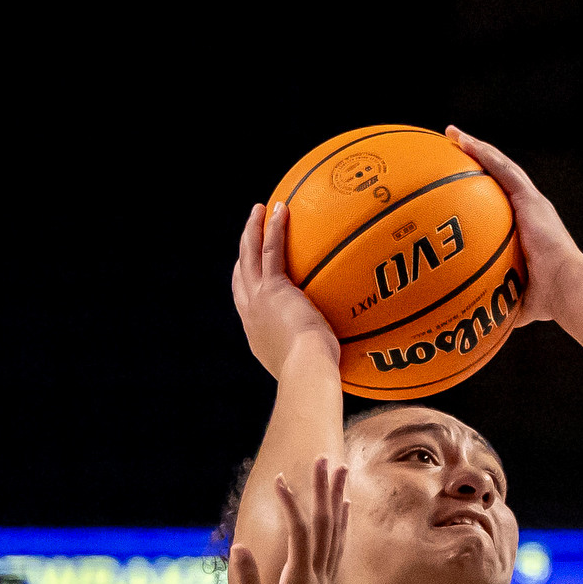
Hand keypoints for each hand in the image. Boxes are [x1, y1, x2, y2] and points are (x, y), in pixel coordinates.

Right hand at [227, 459, 347, 583]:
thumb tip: (241, 547)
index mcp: (300, 582)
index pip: (301, 533)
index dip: (292, 505)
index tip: (281, 480)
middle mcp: (319, 577)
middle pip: (327, 525)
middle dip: (325, 491)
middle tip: (326, 459)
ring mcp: (327, 582)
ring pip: (337, 533)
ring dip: (338, 501)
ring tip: (340, 472)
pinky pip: (340, 549)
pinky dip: (343, 526)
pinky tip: (345, 512)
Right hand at [232, 202, 340, 377]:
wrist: (307, 370)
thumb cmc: (316, 375)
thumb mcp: (311, 363)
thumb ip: (318, 354)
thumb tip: (340, 357)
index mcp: (257, 332)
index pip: (245, 300)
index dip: (245, 280)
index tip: (248, 268)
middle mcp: (251, 313)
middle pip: (242, 272)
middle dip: (244, 249)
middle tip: (249, 230)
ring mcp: (259, 299)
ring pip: (250, 255)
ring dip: (253, 230)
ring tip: (260, 209)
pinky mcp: (274, 288)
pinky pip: (272, 250)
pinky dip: (273, 228)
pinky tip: (279, 209)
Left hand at [446, 126, 582, 325]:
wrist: (568, 289)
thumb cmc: (548, 300)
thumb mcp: (516, 299)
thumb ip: (498, 303)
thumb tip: (480, 323)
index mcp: (530, 230)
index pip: (503, 203)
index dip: (484, 189)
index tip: (463, 182)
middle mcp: (531, 210)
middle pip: (500, 178)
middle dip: (477, 161)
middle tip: (453, 148)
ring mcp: (532, 202)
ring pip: (500, 166)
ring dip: (476, 148)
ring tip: (453, 135)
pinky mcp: (531, 199)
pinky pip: (502, 169)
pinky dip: (482, 153)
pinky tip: (463, 141)